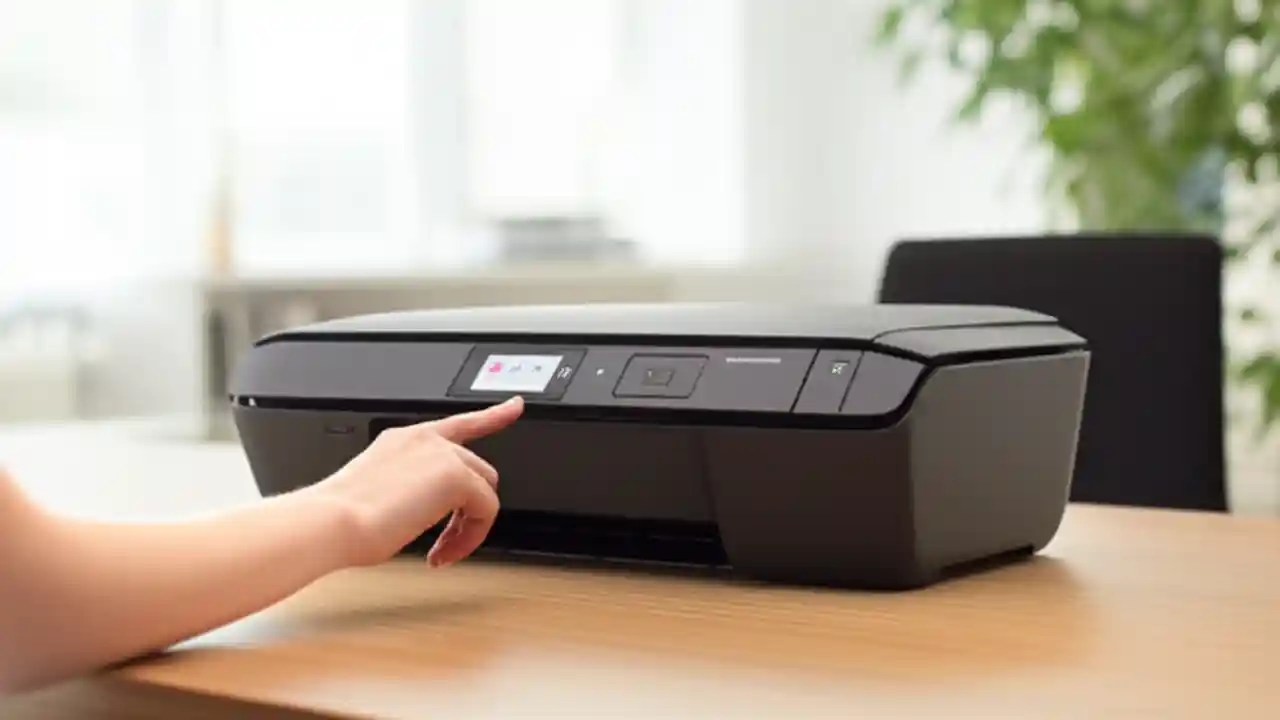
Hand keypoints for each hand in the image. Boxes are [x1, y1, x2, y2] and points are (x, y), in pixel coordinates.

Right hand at [307, 397, 523, 568]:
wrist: (331, 521)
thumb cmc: (339, 518)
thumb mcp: (377, 495)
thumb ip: (408, 493)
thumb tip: (421, 515)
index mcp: (404, 440)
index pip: (458, 423)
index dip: (493, 415)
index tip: (515, 405)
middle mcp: (426, 440)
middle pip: (477, 470)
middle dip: (467, 509)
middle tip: (442, 542)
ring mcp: (443, 454)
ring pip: (485, 491)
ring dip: (468, 526)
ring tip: (441, 551)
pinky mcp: (456, 476)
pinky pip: (486, 511)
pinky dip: (471, 537)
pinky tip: (443, 552)